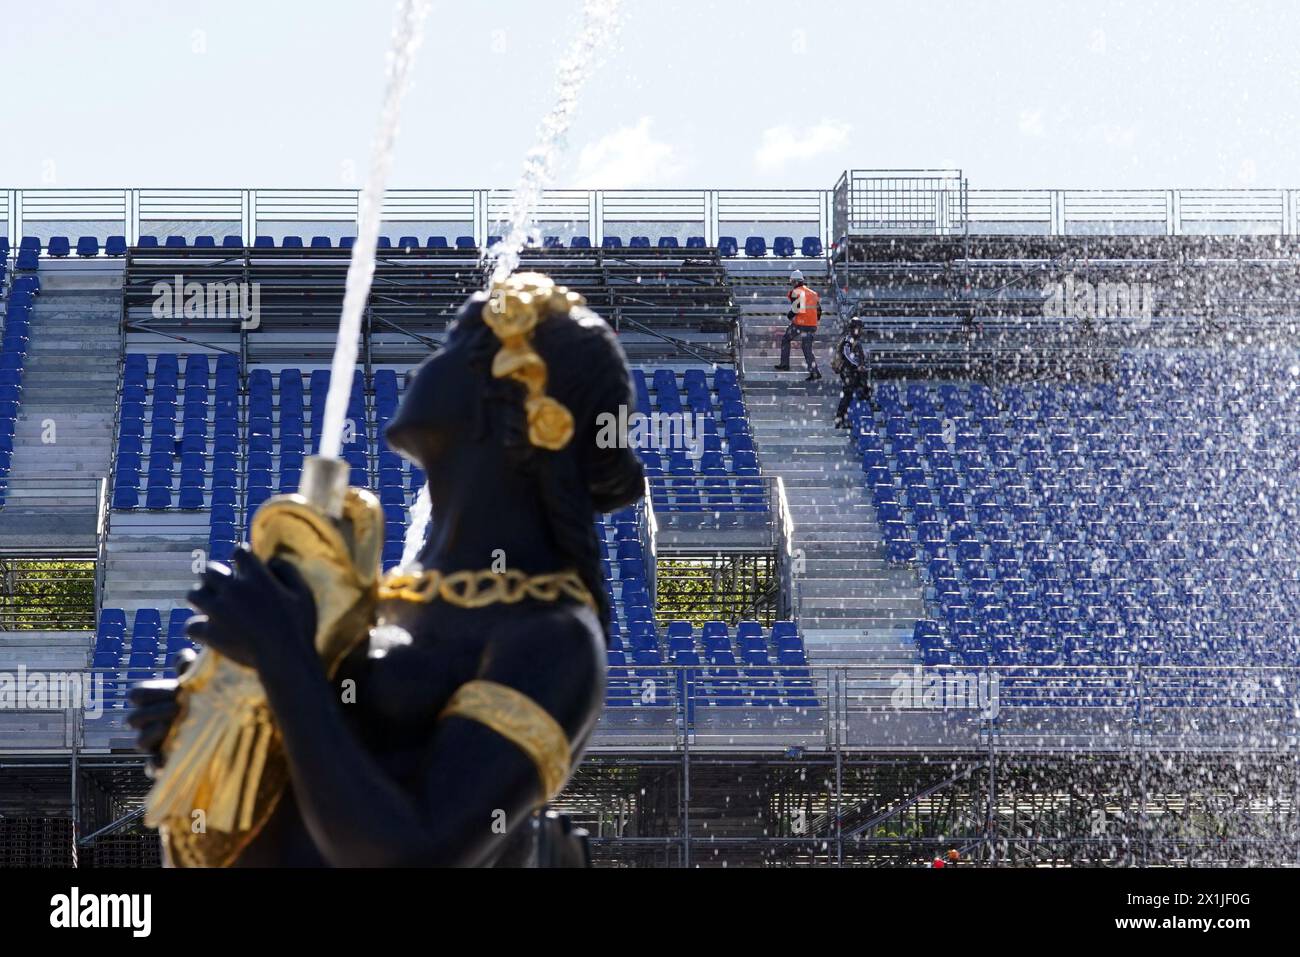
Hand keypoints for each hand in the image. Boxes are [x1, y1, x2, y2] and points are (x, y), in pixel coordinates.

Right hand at [126, 648, 195, 776]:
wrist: (219, 719)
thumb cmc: (201, 694)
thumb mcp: (198, 677)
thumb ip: (188, 665)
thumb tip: (183, 658)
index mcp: (151, 700)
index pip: (136, 695)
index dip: (152, 692)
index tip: (174, 690)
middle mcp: (147, 721)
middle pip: (132, 719)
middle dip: (154, 712)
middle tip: (178, 707)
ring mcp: (154, 742)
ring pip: (139, 742)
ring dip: (154, 735)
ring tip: (173, 726)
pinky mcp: (164, 759)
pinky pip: (151, 766)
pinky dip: (155, 766)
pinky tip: (163, 764)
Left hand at [185, 546, 317, 676]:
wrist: (285, 659)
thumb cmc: (299, 625)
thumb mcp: (303, 593)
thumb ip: (288, 570)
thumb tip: (271, 560)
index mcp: (256, 576)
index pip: (238, 552)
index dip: (242, 559)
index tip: (244, 567)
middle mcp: (233, 589)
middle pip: (209, 570)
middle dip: (214, 576)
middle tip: (222, 587)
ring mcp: (218, 610)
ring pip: (193, 595)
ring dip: (201, 599)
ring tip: (210, 607)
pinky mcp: (209, 632)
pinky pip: (191, 626)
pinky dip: (198, 629)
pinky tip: (207, 631)